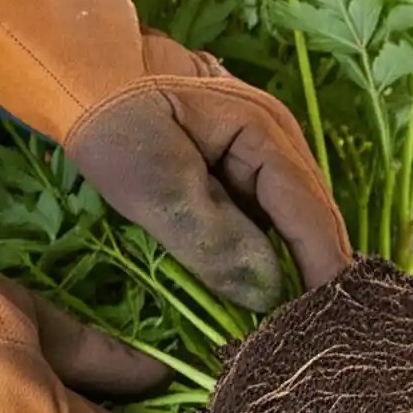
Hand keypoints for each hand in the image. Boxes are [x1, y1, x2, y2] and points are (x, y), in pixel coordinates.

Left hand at [0, 0, 352, 311]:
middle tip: (321, 338)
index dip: (324, 272)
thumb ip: (212, 238)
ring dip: (294, 270)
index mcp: (265, 136)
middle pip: (311, 220)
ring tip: (299, 327)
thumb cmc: (111, 121)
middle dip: (317, 276)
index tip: (335, 325)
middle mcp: (276, 143)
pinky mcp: (236, 170)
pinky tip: (264, 295)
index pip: (311, 214)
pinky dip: (267, 257)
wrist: (78, 73)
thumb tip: (268, 294)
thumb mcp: (154, 183)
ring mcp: (259, 155)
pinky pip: (264, 220)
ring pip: (290, 224)